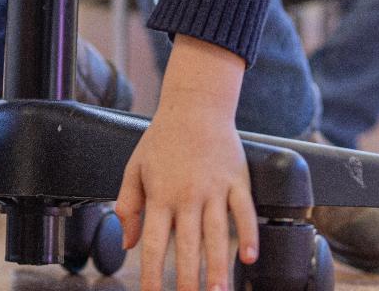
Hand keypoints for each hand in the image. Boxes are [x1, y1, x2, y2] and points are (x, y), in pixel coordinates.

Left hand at [115, 37, 257, 290]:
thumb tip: (129, 243)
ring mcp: (214, 189)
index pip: (155, 245)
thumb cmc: (162, 138)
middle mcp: (187, 196)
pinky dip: (248, 235)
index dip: (153, 275)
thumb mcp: (134, 168)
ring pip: (217, 235)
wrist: (195, 106)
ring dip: (218, 267)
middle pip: (188, 247)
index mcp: (160, 196)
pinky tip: (249, 257)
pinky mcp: (237, 180)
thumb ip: (128, 206)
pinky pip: (244, 212)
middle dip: (189, 281)